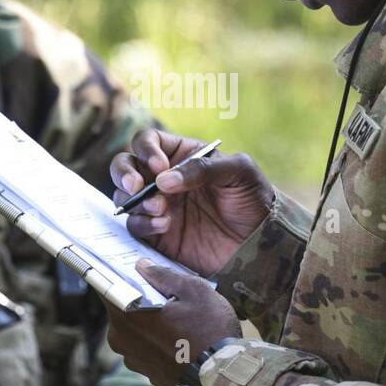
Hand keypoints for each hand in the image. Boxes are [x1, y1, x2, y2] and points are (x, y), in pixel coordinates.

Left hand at [104, 261, 240, 385]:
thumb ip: (162, 275)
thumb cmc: (210, 331)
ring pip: (135, 330)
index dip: (118, 275)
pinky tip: (180, 337)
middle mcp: (120, 338)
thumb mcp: (193, 291)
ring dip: (149, 322)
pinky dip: (157, 341)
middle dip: (139, 299)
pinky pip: (146, 348)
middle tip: (165, 293)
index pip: (107, 286)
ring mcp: (132, 358)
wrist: (223, 377)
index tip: (130, 270)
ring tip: (177, 317)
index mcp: (125, 313)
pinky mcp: (146, 373)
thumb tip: (143, 266)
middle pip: (122, 308)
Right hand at [111, 128, 273, 275]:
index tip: (158, 167)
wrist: (261, 243)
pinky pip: (135, 225)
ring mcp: (159, 206)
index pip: (148, 142)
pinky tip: (164, 225)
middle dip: (123, 173)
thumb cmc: (253, 199)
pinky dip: (142, 223)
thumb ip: (203, 168)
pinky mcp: (157, 234)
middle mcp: (164, 178)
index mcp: (181, 155)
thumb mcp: (239, 172)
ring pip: (124, 196)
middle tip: (135, 186)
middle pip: (125, 165)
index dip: (146, 150)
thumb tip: (163, 179)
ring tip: (161, 209)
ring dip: (135, 201)